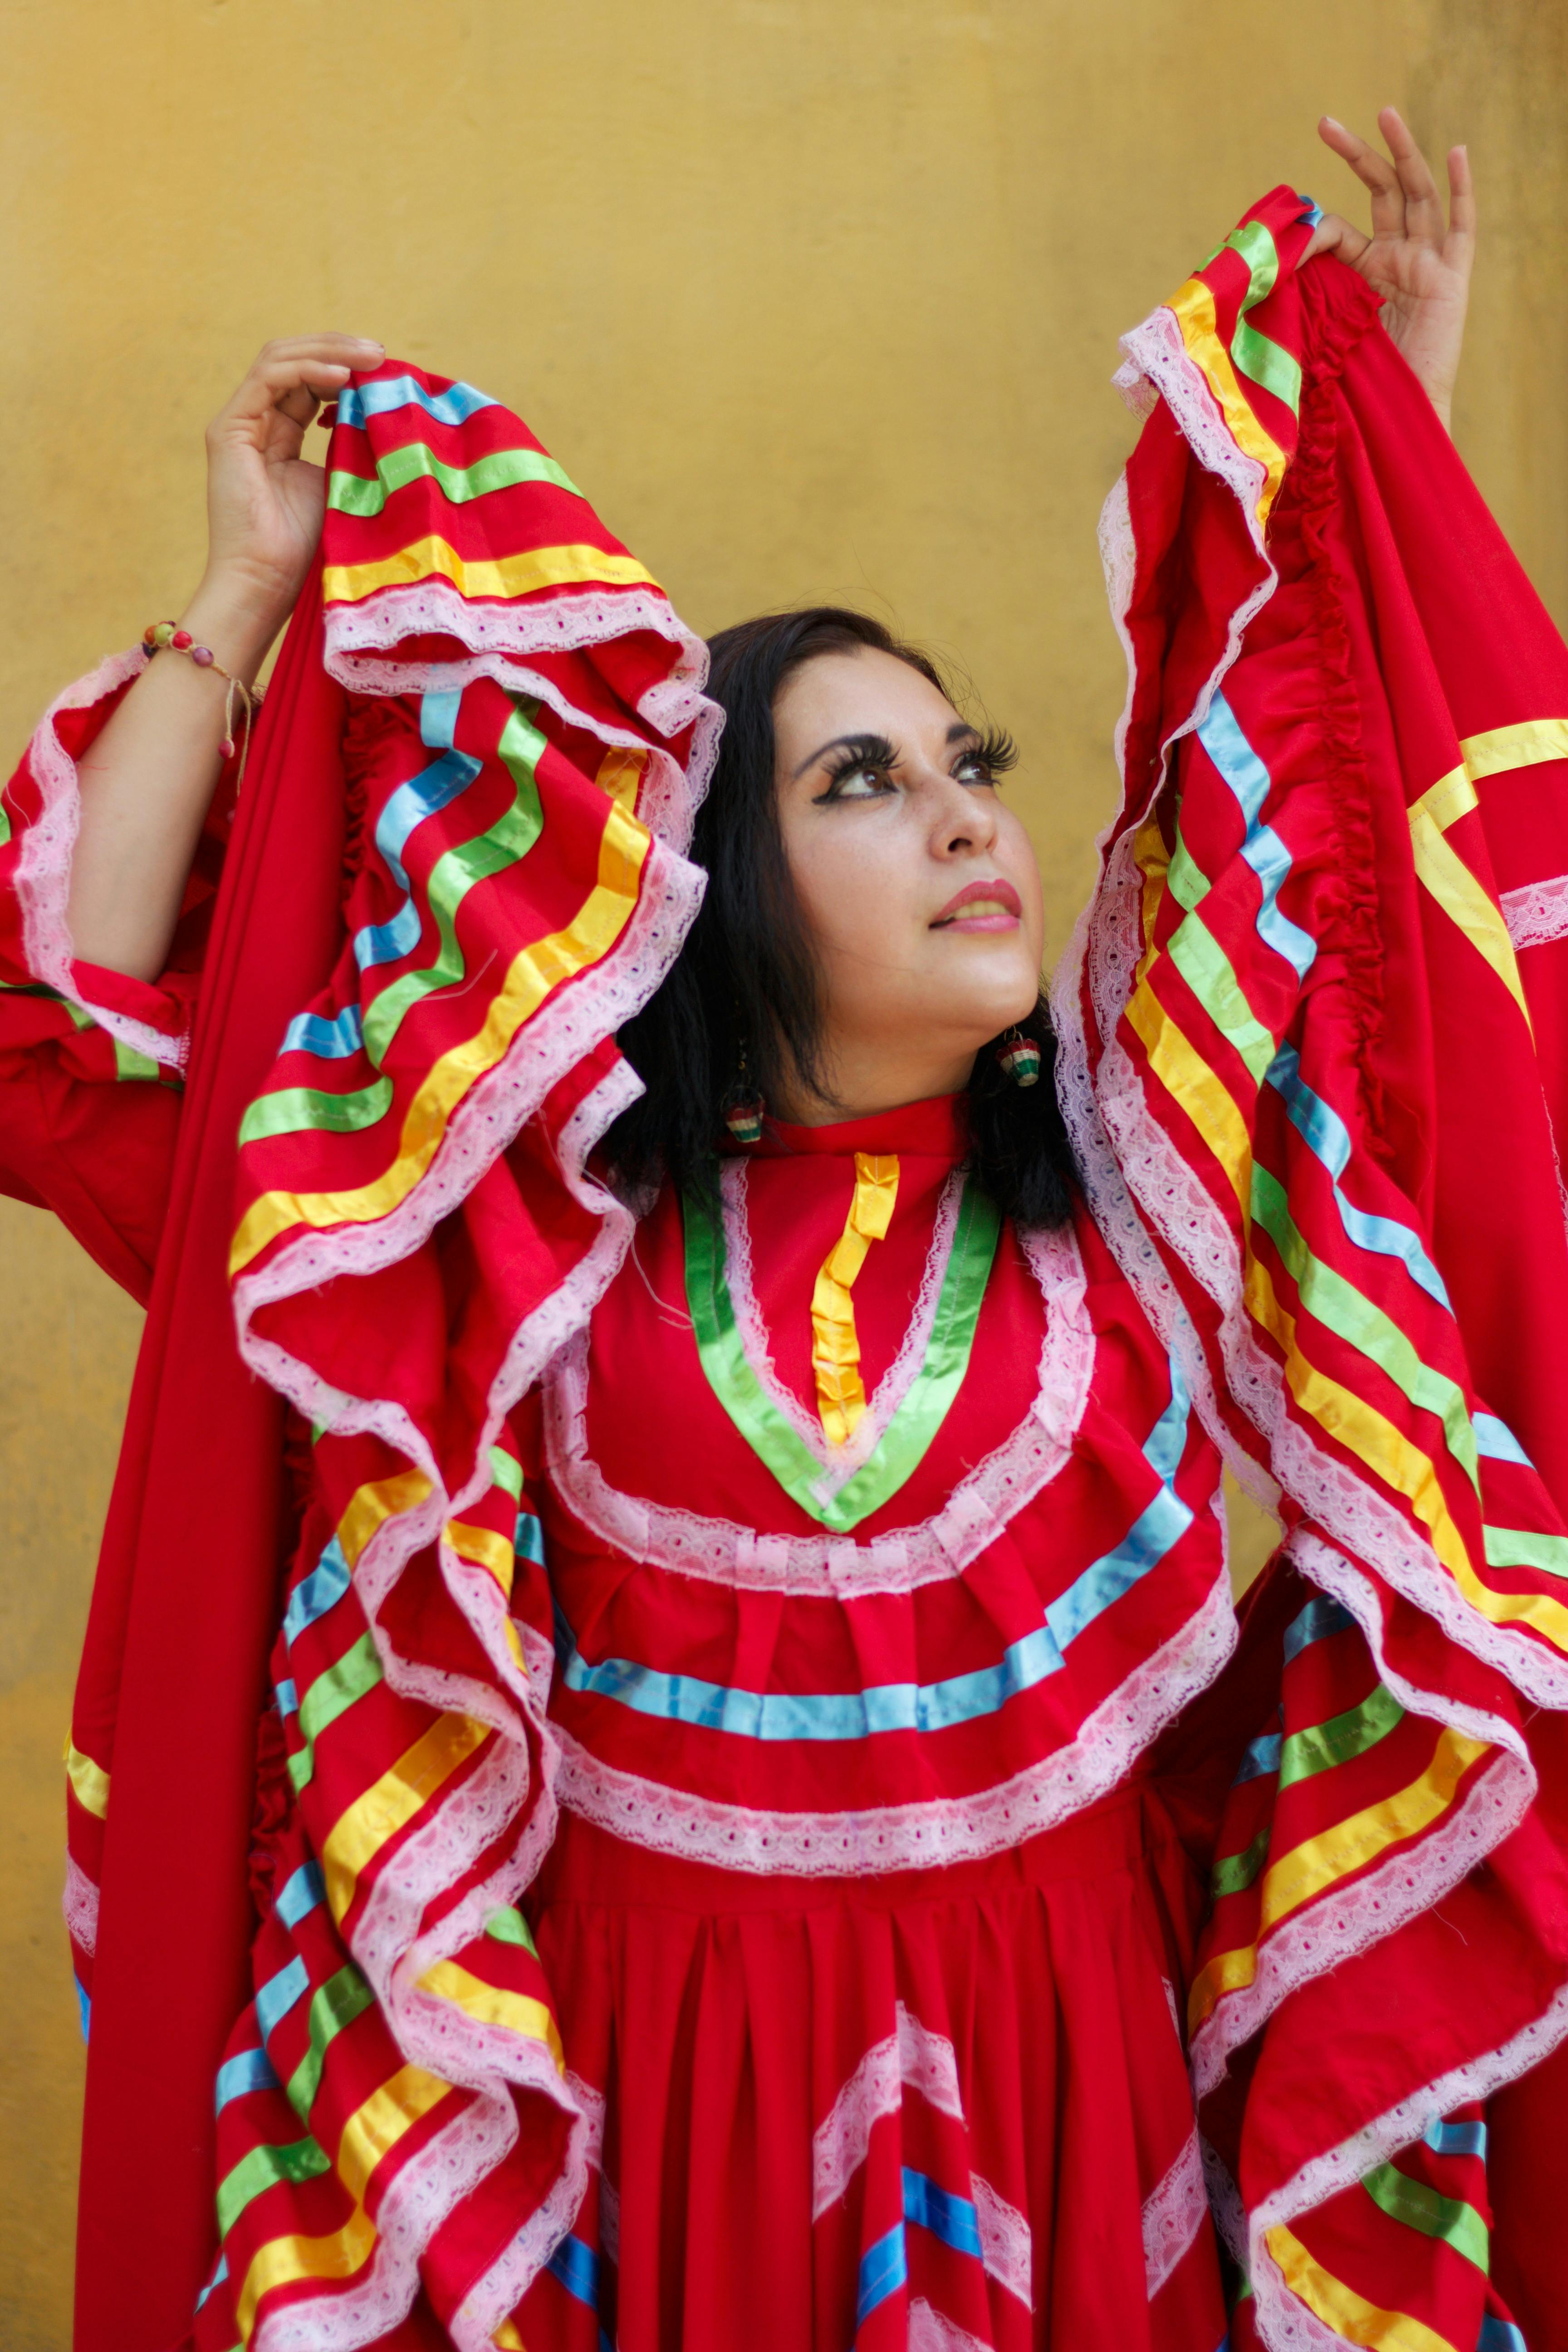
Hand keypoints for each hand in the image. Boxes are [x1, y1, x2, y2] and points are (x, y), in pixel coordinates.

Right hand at [198, 334, 383, 653]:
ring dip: (329, 352)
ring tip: (370, 357)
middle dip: (341, 350)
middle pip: (296, 361)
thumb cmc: (306, 549)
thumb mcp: (342, 484)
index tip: (388, 371)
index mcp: (281, 435)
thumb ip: (353, 445)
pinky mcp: (229, 429)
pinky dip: (308, 370)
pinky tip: (343, 377)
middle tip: (382, 353)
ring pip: (281, 359)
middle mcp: (257, 422)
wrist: (267, 583)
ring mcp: (239, 423)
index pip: (312, 382)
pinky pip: (270, 378)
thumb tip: (389, 415)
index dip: (348, 368)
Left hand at [1303, 109, 1473, 430]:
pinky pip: (1461, 226)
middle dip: (1357, 155)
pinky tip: (1455, 152)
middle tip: (1326, 122)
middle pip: (1380, 193)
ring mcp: (1427, 264)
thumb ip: (1301, 299)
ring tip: (1384, 114)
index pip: (1340, 230)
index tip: (1282, 229)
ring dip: (1401, 152)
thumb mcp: (1321, 329)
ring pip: (1416, 194)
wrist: (1396, 416)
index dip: (1313, 227)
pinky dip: (1461, 189)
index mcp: (1365, 271)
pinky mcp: (1452, 278)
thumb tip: (1263, 271)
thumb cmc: (1358, 383)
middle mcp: (1397, 259)